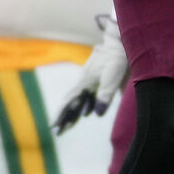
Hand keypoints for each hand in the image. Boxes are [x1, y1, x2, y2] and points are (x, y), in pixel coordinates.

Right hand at [54, 16, 127, 133]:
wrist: (119, 43)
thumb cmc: (115, 59)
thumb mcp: (111, 78)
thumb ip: (105, 96)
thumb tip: (97, 113)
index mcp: (85, 82)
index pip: (70, 101)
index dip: (62, 114)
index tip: (55, 126)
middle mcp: (84, 82)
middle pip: (71, 102)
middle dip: (64, 116)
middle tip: (57, 131)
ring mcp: (89, 80)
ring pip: (78, 99)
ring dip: (72, 113)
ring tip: (67, 125)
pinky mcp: (95, 78)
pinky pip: (85, 95)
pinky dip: (82, 105)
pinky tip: (85, 112)